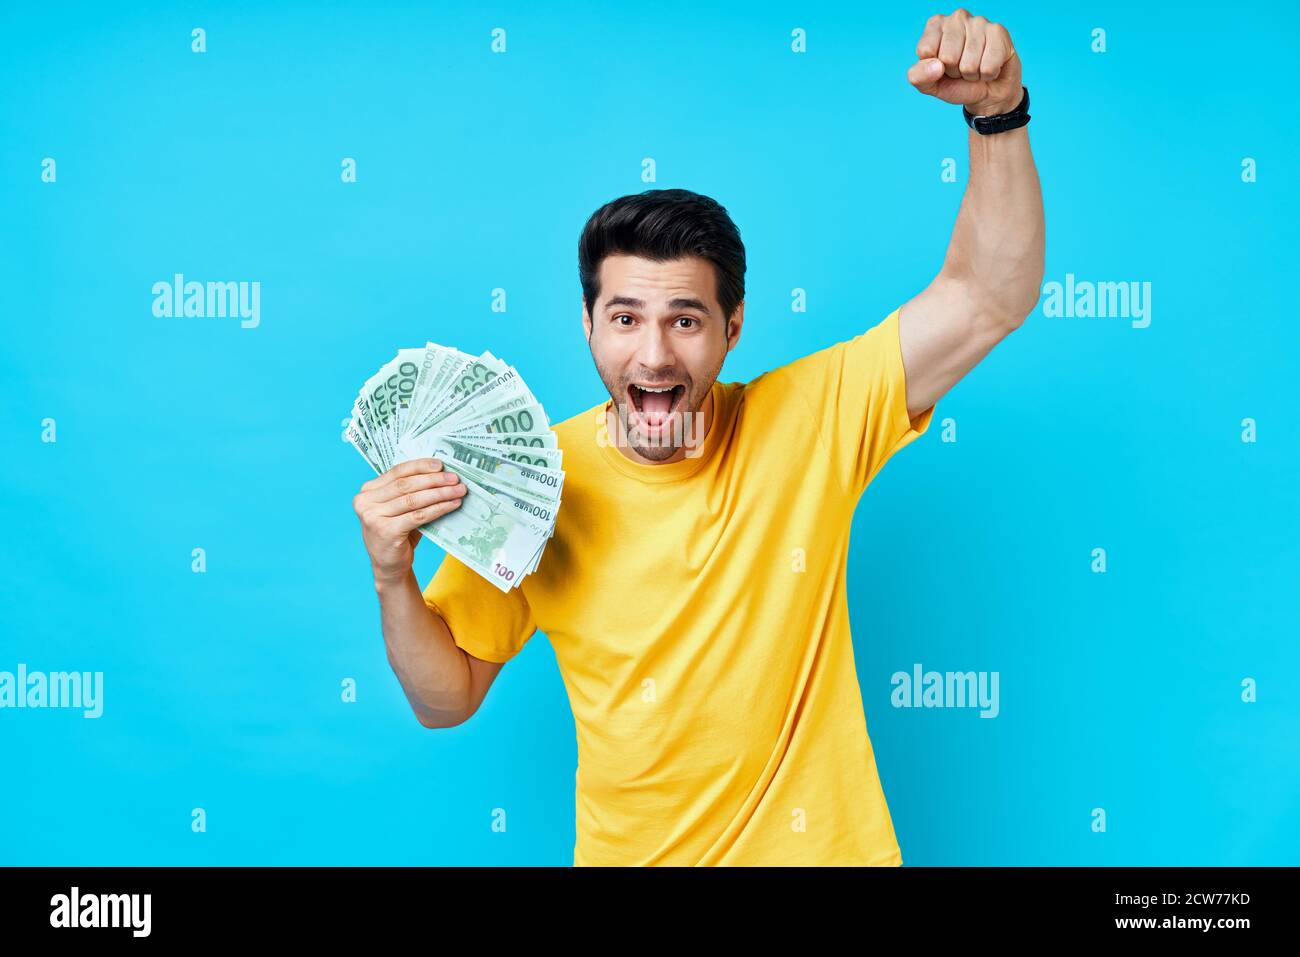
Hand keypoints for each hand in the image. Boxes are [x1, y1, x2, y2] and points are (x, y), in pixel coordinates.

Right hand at [353, 457, 466, 586]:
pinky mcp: (386, 531)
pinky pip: (418, 516)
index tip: (440, 465)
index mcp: (367, 491)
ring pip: (413, 499)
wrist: (388, 565)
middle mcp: (365, 502)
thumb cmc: (397, 533)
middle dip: (434, 480)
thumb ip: (408, 491)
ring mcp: (373, 517)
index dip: (420, 466)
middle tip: (455, 478)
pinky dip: (438, 509)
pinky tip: (452, 505)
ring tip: (458, 491)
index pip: (397, 472)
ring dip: (440, 493)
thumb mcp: (397, 509)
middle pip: (406, 484)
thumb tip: (441, 474)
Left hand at [908, 9, 1021, 116]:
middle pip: (948, 57)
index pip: (926, 50)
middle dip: (954, 72)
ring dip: (972, 75)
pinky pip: (988, 66)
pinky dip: (988, 74)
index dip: (934, 67)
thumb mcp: (930, 84)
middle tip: (961, 69)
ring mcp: (979, 22)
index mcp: (935, 25)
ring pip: (969, 64)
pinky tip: (989, 66)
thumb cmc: (956, 83)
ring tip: (975, 68)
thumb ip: (919, 76)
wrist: (988, 92)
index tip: (942, 66)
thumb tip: (936, 66)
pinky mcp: (999, 32)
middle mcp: (957, 17)